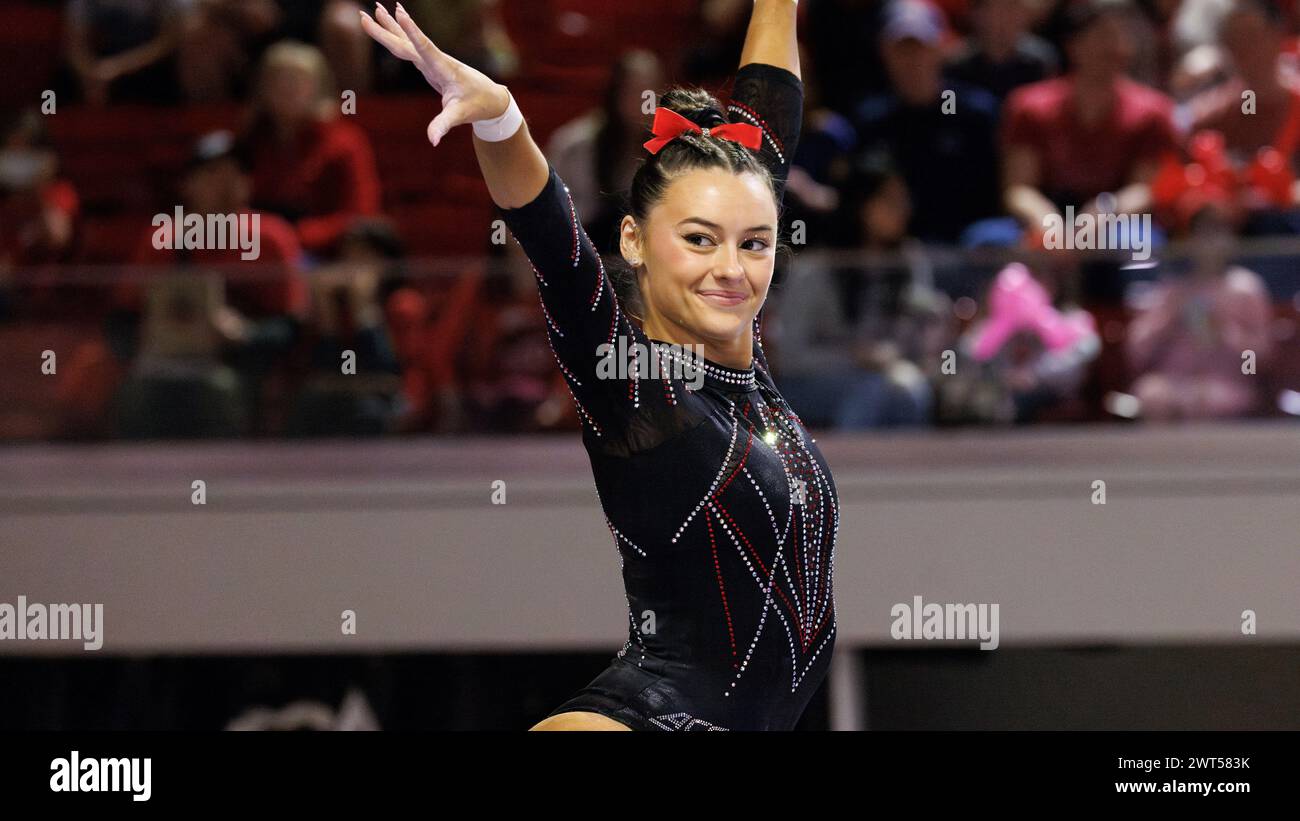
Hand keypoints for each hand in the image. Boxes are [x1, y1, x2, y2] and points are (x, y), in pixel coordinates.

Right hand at [360, 3, 510, 146]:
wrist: (490, 97)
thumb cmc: (477, 104)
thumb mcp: (460, 116)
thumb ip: (444, 125)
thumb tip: (432, 140)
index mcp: (443, 68)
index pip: (424, 47)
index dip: (412, 31)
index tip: (400, 13)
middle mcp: (436, 59)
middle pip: (407, 42)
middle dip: (387, 28)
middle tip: (365, 13)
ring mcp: (431, 60)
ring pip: (406, 41)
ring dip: (389, 26)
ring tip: (372, 9)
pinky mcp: (429, 64)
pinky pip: (409, 47)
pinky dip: (397, 35)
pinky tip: (389, 25)